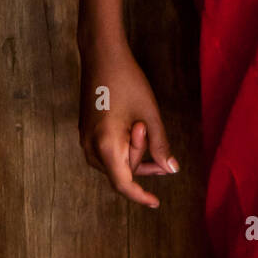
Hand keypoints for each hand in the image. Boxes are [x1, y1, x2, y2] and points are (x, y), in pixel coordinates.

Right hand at [78, 45, 179, 208]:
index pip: (123, 184)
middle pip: (121, 170)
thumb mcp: (149, 114)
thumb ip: (160, 145)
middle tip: (146, 125)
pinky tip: (135, 128)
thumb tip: (172, 170)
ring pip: (114, 161)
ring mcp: (85, 139)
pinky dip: (123, 146)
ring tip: (144, 125)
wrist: (101, 54)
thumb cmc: (128, 81)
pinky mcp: (86, 130)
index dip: (140, 196)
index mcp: (105, 146)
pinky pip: (107, 150)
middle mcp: (90, 147)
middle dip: (141, 156)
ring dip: (133, 152)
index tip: (156, 203)